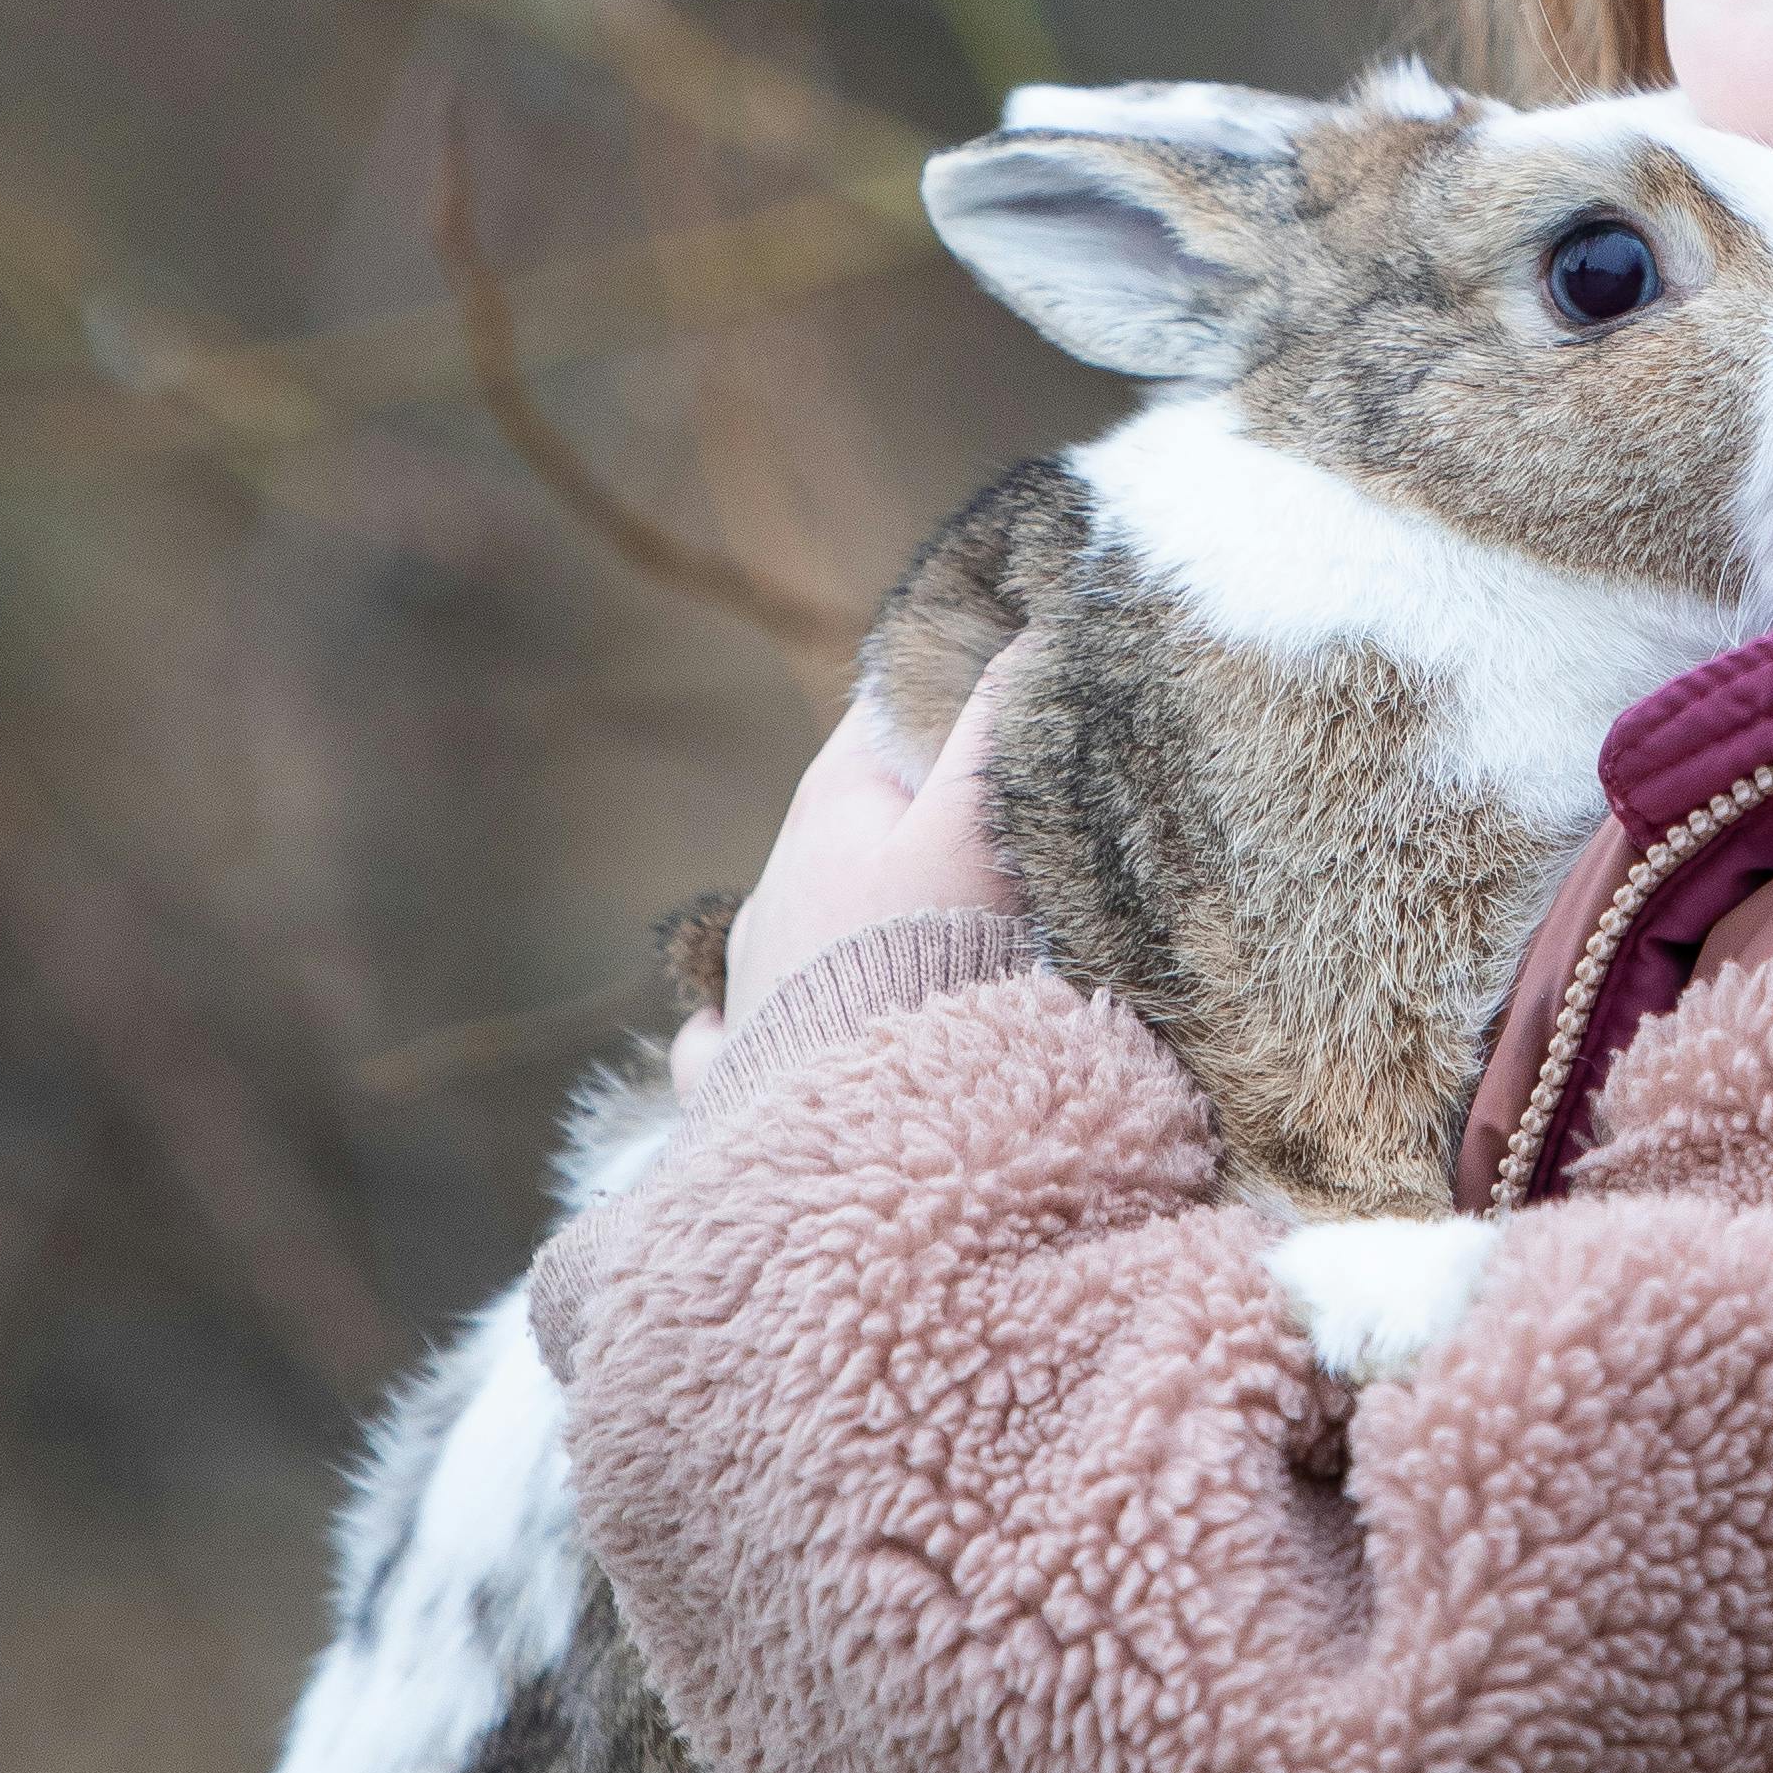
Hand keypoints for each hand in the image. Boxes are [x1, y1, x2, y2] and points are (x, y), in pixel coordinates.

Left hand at [674, 660, 1012, 1094]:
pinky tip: (793, 1027)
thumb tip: (1031, 631)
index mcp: (828, 806)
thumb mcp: (974, 832)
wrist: (856, 1140)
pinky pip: (748, 1026)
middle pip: (854, 814)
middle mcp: (775, 881)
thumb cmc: (921, 968)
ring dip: (862, 913)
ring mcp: (751, 976)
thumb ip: (998, 730)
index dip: (951, 688)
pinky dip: (777, 1015)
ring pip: (808, 913)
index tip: (1017, 690)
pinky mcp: (741, 1066)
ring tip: (936, 935)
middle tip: (1006, 818)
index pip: (887, 707)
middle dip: (920, 811)